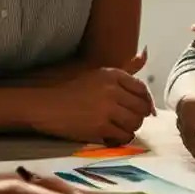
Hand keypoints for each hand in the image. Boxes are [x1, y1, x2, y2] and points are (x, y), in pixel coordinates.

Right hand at [30, 64, 153, 144]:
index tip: (145, 109)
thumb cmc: (73, 91)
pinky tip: (112, 136)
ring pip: (135, 123)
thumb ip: (125, 68)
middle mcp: (112, 90)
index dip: (147, 101)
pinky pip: (123, 136)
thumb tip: (146, 54)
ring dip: (130, 128)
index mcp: (112, 75)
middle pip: (142, 108)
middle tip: (129, 120)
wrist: (47, 106)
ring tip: (120, 128)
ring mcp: (106, 108)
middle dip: (139, 116)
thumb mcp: (99, 74)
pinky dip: (121, 138)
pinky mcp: (100, 126)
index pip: (142, 88)